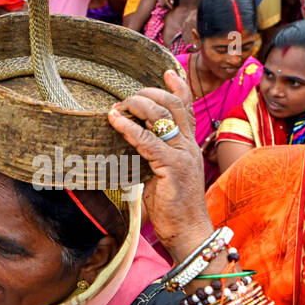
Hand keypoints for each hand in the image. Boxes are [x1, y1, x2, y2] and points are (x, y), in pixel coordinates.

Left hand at [107, 72, 208, 259]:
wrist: (188, 233)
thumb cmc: (173, 209)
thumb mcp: (162, 177)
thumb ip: (153, 158)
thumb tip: (132, 146)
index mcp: (189, 147)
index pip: (187, 109)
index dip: (178, 88)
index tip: (167, 72)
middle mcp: (189, 146)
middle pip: (174, 105)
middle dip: (150, 93)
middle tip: (129, 95)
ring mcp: (183, 155)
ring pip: (162, 116)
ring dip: (137, 105)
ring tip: (118, 105)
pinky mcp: (172, 167)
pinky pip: (148, 141)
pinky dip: (129, 128)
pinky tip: (115, 122)